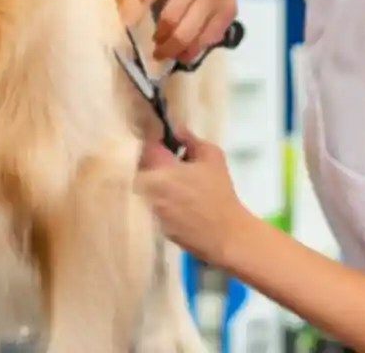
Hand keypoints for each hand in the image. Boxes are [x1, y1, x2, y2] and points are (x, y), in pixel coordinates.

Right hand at [129, 0, 236, 63]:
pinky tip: (135, 20)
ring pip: (169, 20)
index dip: (189, 53)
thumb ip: (210, 23)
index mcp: (226, 6)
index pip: (206, 39)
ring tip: (155, 38)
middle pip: (185, 33)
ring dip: (159, 35)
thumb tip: (186, 54)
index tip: (177, 60)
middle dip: (169, 50)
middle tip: (159, 55)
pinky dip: (140, 11)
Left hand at [135, 128, 251, 264]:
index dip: (155, 141)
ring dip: (154, 181)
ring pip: (142, 185)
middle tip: (172, 165)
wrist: (224, 234)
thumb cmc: (219, 193)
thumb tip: (175, 129)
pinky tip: (176, 202)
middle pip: (140, 166)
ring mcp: (147, 207)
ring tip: (176, 185)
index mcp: (161, 168)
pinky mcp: (150, 223)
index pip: (146, 146)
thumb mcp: (212, 156)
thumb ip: (190, 139)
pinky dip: (157, 199)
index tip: (165, 142)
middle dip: (153, 162)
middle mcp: (148, 188)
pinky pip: (147, 203)